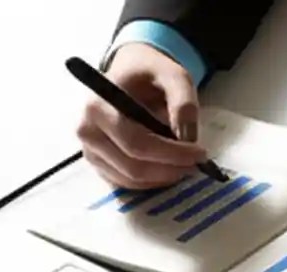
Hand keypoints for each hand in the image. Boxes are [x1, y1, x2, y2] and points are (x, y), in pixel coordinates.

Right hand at [76, 44, 207, 188]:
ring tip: (183, 164)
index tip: (199, 154)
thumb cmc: (150, 74)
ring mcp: (90, 151)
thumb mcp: (174, 76)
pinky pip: (126, 183)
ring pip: (130, 180)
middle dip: (169, 169)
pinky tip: (167, 168)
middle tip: (195, 164)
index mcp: (98, 106)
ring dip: (162, 178)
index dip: (171, 154)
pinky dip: (151, 181)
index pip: (136, 143)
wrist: (129, 74)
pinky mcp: (98, 163)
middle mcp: (87, 131)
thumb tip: (186, 140)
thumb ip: (183, 103)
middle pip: (132, 167)